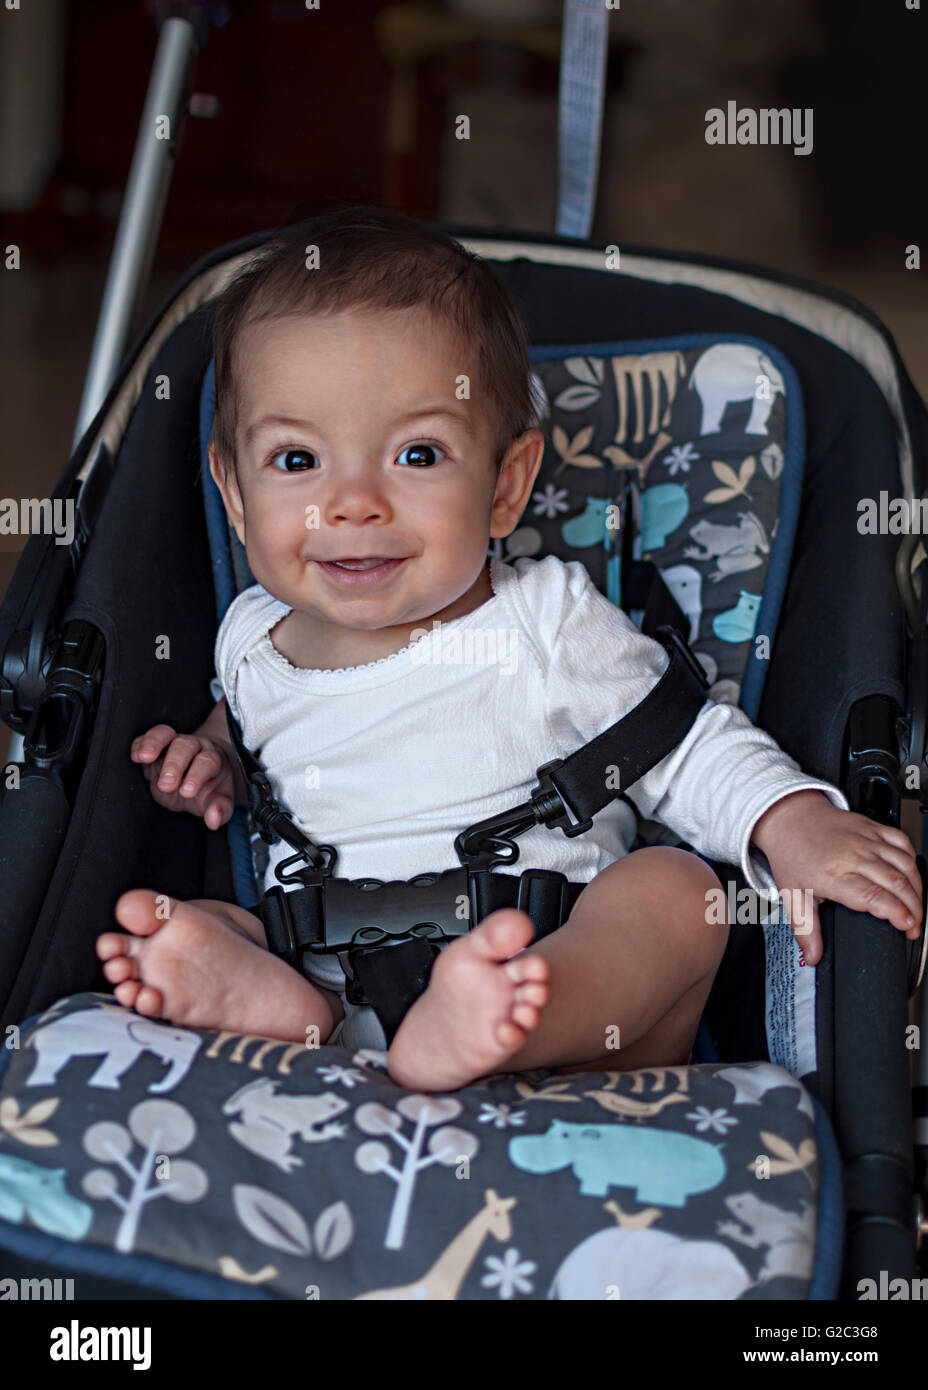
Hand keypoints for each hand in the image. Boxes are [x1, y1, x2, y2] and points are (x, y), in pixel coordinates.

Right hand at [131, 725, 237, 829]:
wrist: (203, 772)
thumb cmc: (210, 788)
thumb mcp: (219, 800)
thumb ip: (220, 809)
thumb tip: (214, 820)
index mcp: (213, 759)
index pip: (207, 762)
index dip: (197, 775)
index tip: (186, 792)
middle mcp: (194, 747)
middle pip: (185, 745)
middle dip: (174, 763)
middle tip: (166, 784)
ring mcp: (173, 743)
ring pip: (165, 734)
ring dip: (154, 742)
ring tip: (144, 757)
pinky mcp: (154, 746)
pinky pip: (146, 738)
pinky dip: (140, 744)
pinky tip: (135, 756)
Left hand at [751, 790, 922, 965]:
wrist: (790, 818)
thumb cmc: (792, 854)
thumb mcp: (792, 895)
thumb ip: (805, 929)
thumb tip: (812, 957)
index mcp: (834, 875)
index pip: (874, 896)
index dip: (896, 913)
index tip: (907, 927)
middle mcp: (854, 856)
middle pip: (897, 883)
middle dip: (914, 909)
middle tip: (914, 927)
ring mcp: (866, 840)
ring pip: (905, 864)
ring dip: (917, 888)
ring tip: (915, 908)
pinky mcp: (873, 828)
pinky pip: (903, 842)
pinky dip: (913, 860)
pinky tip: (911, 877)